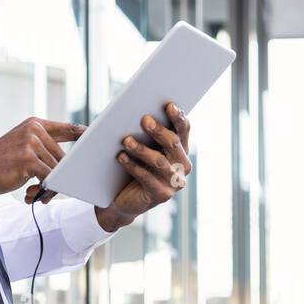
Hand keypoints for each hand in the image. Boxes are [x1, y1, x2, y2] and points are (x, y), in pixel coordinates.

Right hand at [0, 117, 84, 198]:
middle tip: (45, 192)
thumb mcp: (20, 145)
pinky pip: (49, 179)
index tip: (98, 139)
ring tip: (33, 195)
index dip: (84, 135)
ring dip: (49, 188)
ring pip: (57, 170)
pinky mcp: (28, 160)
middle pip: (64, 158)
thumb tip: (67, 163)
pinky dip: (44, 191)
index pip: (68, 129)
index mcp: (35, 124)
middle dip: (58, 178)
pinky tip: (30, 196)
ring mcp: (31, 144)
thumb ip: (42, 148)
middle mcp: (35, 130)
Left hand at [98, 101, 192, 227]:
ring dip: (142, 149)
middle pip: (173, 144)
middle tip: (144, 119)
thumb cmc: (133, 166)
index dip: (178, 118)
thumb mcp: (141, 147)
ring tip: (126, 140)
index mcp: (180, 150)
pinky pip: (147, 178)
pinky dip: (132, 166)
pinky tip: (120, 157)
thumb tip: (140, 114)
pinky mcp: (161, 195)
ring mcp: (174, 182)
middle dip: (159, 130)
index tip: (169, 105)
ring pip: (160, 162)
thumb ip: (146, 132)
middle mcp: (182, 166)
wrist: (125, 198)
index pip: (183, 130)